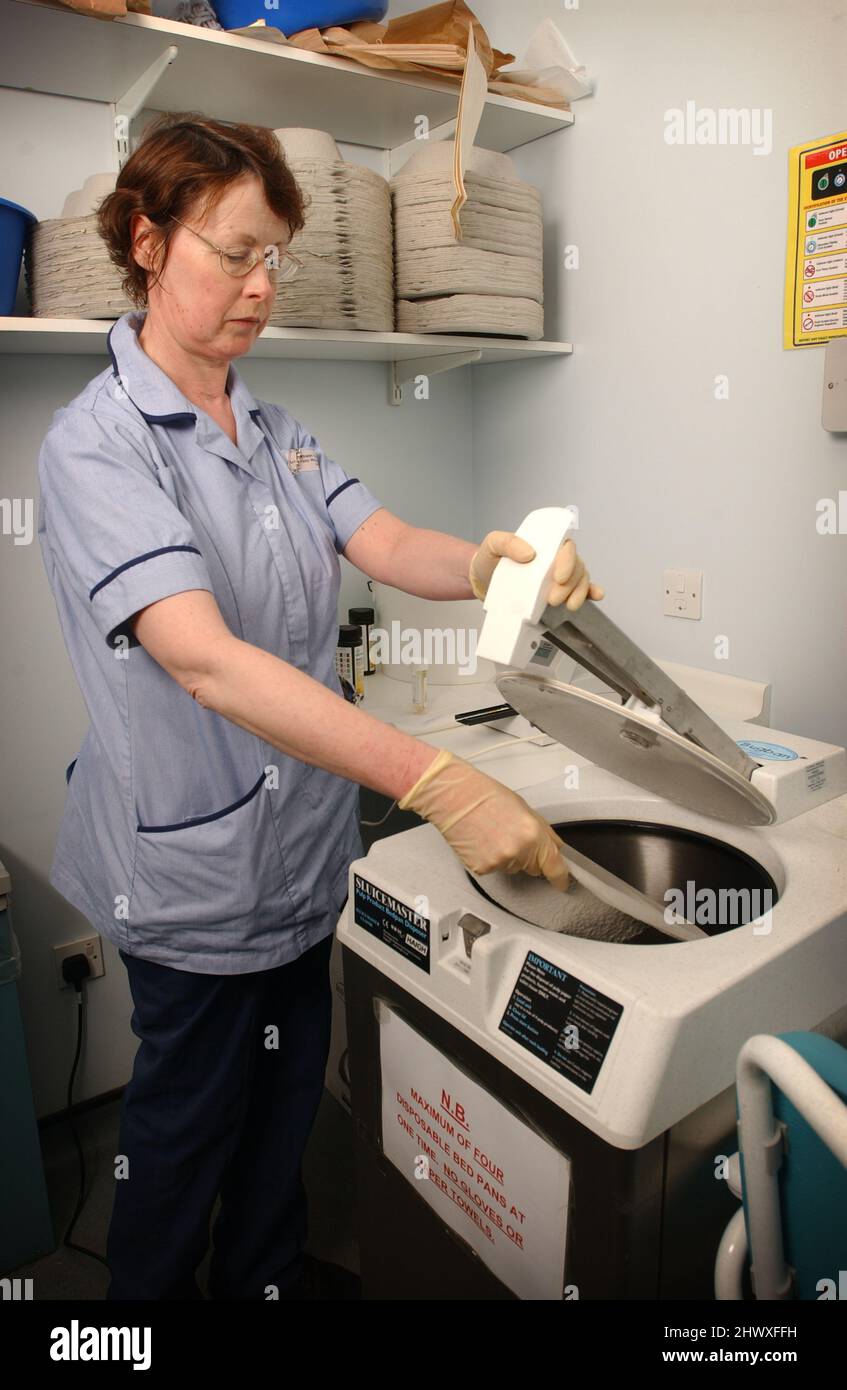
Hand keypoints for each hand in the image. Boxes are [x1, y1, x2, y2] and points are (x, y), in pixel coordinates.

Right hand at [398, 747, 571, 890]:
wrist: (454, 797)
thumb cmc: (486, 796)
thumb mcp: (524, 808)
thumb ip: (544, 832)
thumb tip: (555, 849)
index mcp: (533, 835)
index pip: (554, 867)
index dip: (560, 878)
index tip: (562, 883)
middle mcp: (518, 852)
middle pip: (533, 868)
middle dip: (528, 856)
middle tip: (510, 834)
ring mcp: (499, 862)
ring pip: (512, 868)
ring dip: (507, 856)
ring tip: (492, 834)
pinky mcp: (481, 868)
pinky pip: (494, 869)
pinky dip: (490, 859)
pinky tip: (481, 841)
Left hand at [469, 531, 604, 608]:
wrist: (483, 582)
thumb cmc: (490, 559)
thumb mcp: (492, 545)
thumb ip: (507, 542)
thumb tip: (529, 553)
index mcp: (544, 543)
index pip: (566, 546)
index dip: (568, 561)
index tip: (558, 577)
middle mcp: (556, 558)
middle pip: (576, 566)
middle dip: (570, 585)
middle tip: (552, 599)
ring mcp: (559, 575)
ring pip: (581, 579)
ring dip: (578, 593)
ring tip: (565, 605)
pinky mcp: (558, 590)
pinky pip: (581, 589)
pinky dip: (591, 593)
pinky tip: (595, 597)